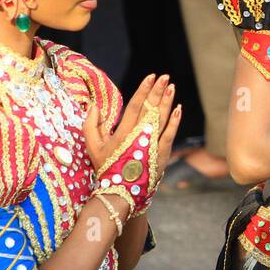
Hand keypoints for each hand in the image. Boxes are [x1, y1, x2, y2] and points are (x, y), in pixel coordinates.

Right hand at [84, 74, 181, 210]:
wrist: (120, 192)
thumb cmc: (106, 168)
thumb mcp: (93, 147)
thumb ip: (91, 125)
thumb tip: (94, 105)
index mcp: (122, 132)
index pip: (134, 106)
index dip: (143, 90)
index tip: (150, 77)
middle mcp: (138, 136)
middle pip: (149, 109)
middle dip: (157, 91)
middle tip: (164, 76)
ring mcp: (150, 145)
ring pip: (161, 119)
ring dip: (167, 102)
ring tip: (171, 87)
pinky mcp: (161, 154)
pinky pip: (169, 135)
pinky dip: (174, 122)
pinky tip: (178, 110)